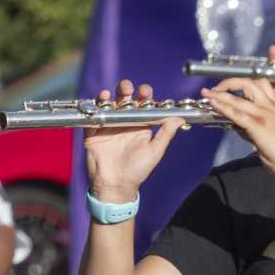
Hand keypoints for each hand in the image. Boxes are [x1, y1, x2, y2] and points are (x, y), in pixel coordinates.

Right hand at [81, 80, 186, 201]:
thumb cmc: (137, 171)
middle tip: (128, 89)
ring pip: (109, 103)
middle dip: (126, 89)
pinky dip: (97, 104)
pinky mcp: (94, 131)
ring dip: (113, 94)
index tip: (145, 92)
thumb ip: (166, 133)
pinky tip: (102, 99)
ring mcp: (108, 125)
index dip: (144, 95)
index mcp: (139, 126)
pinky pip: (94, 114)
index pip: (142, 104)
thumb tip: (180, 118)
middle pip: (124, 99)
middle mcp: (124, 123)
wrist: (115, 185)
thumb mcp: (155, 151)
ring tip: (117, 92)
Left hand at [198, 77, 274, 183]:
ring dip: (219, 95)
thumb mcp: (268, 133)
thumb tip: (236, 125)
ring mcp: (264, 114)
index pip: (259, 84)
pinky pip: (237, 114)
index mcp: (274, 106)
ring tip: (207, 94)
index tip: (228, 87)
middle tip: (216, 88)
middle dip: (228, 83)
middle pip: (247, 83)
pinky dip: (223, 108)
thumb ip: (252, 126)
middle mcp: (269, 106)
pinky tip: (214, 105)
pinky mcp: (257, 126)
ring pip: (238, 99)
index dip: (241, 83)